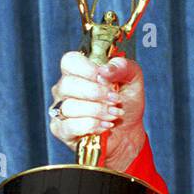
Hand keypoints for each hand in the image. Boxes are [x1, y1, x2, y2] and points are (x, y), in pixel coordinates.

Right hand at [48, 49, 145, 171]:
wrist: (129, 132)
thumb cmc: (127, 102)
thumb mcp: (133, 79)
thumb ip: (122, 67)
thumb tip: (105, 69)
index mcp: (80, 72)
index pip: (70, 61)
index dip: (88, 69)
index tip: (106, 80)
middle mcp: (65, 89)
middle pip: (67, 84)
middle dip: (95, 93)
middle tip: (115, 99)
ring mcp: (61, 109)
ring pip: (69, 106)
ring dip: (97, 111)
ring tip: (114, 114)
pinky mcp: (61, 130)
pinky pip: (69, 126)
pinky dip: (91, 125)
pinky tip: (105, 125)